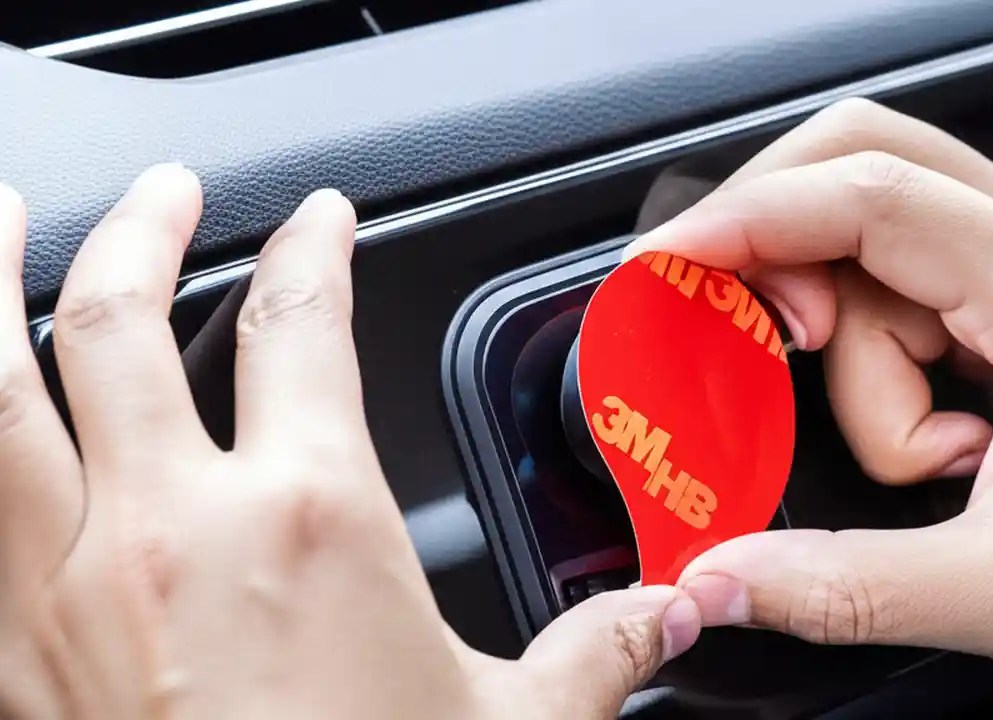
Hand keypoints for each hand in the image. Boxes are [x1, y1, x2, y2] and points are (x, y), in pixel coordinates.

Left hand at [0, 166, 700, 718]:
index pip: (305, 322)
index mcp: (308, 521)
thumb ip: (597, 652)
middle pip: (123, 314)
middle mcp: (168, 528)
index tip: (322, 221)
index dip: (318, 247)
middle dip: (149, 226)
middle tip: (174, 192)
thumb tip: (668, 617)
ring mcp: (64, 582)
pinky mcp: (4, 648)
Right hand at [628, 99, 992, 712]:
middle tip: (750, 332)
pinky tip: (934, 443)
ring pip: (877, 253)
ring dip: (855, 357)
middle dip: (778, 238)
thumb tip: (720, 577)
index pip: (867, 196)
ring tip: (923, 461)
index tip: (666, 264)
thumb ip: (837, 584)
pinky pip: (909, 297)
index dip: (747, 219)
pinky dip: (883, 364)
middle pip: (866, 170)